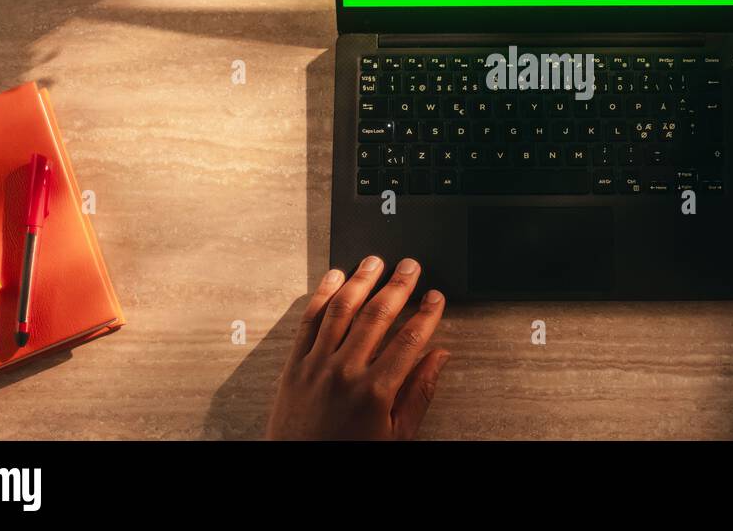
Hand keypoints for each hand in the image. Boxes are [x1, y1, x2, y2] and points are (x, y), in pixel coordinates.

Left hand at [266, 256, 449, 439]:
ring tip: (375, 261)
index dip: (427, 313)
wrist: (300, 471)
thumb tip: (438, 357)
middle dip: (398, 286)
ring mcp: (316, 366)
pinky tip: (334, 278)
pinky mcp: (294, 366)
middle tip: (410, 266)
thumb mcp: (396, 435)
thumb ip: (419, 393)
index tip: (436, 296)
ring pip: (341, 310)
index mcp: (376, 392)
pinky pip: (309, 322)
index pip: (409, 339)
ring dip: (361, 281)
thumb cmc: (352, 454)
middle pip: (377, 316)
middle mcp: (346, 373)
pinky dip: (322, 296)